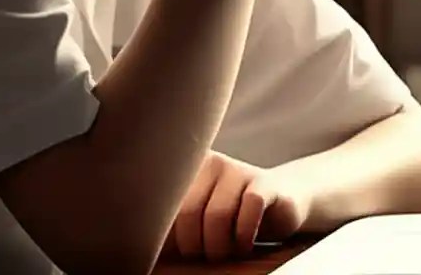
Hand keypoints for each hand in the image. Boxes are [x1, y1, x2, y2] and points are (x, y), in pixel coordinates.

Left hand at [162, 150, 308, 261]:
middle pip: (188, 212)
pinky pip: (250, 208)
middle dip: (194, 245)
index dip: (167, 235)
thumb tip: (140, 247)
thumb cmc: (228, 220)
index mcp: (184, 169)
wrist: (280, 204)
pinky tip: (245, 244)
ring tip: (225, 254)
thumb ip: (169, 225)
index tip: (177, 249)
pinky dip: (244, 235)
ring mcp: (238, 169)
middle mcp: (210, 162)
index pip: (161, 204)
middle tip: (204, 256)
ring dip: (220, 245)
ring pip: (217, 214)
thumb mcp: (195, 220)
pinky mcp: (265, 181)